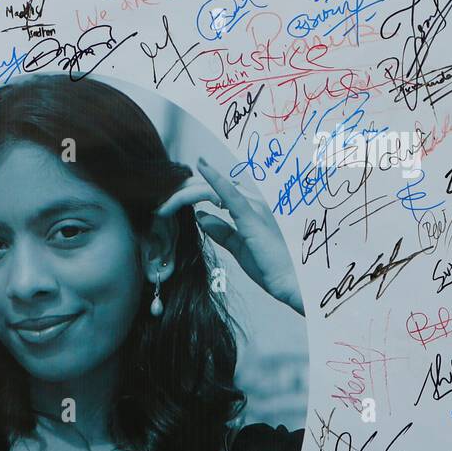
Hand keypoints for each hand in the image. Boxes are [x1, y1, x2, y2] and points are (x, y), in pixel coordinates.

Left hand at [156, 158, 304, 315]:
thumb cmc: (269, 266)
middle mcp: (253, 201)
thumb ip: (220, 230)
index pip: (216, 191)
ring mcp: (254, 206)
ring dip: (186, 194)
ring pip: (213, 189)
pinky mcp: (252, 216)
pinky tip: (201, 168)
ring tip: (165, 204)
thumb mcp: (238, 246)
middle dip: (184, 193)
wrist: (290, 282)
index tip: (171, 200)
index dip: (192, 193)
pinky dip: (215, 179)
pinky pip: (230, 193)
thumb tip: (200, 216)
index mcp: (249, 208)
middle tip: (161, 204)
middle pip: (211, 188)